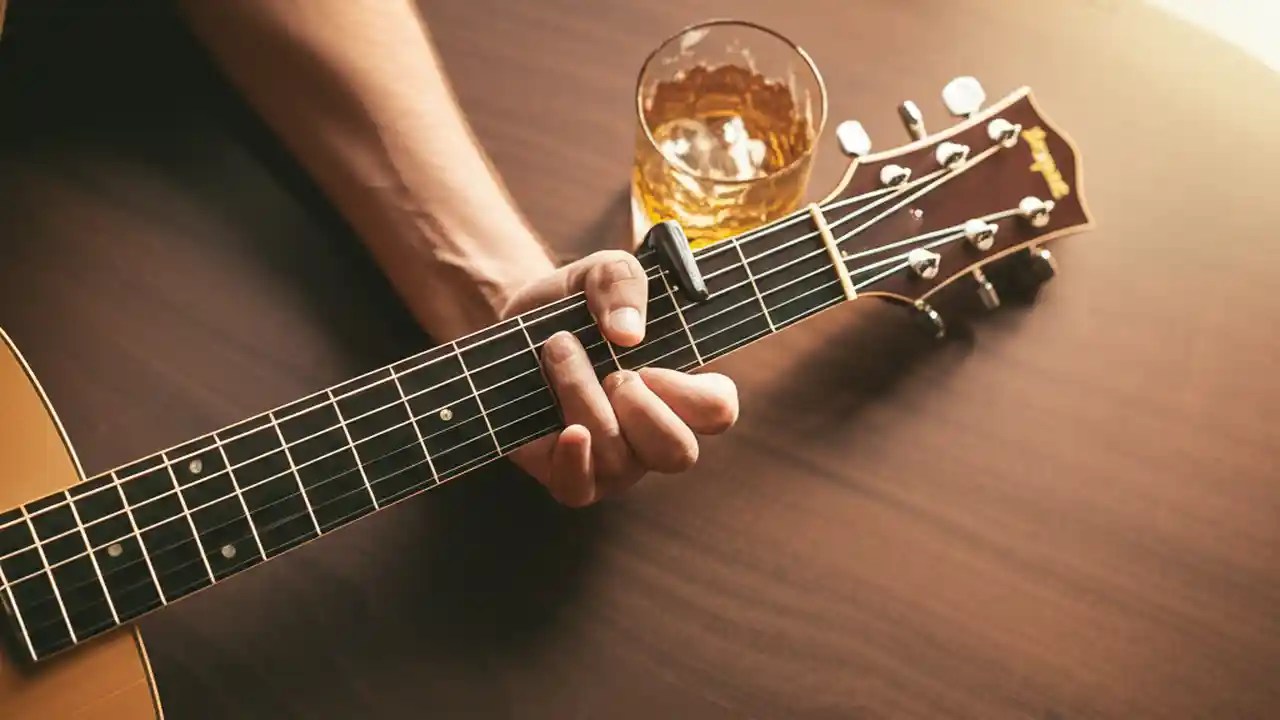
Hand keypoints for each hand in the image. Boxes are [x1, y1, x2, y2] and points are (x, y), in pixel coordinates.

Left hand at [501, 250, 738, 506]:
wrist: (513, 323)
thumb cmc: (572, 303)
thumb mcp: (598, 272)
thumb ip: (622, 282)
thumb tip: (629, 333)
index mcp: (677, 390)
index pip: (717, 411)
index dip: (691, 395)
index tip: (651, 365)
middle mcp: (652, 434)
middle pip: (678, 453)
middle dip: (643, 409)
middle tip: (613, 372)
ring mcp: (614, 462)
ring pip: (618, 459)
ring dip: (584, 396)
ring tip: (558, 352)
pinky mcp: (569, 474)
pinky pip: (580, 489)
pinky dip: (575, 461)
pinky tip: (567, 432)